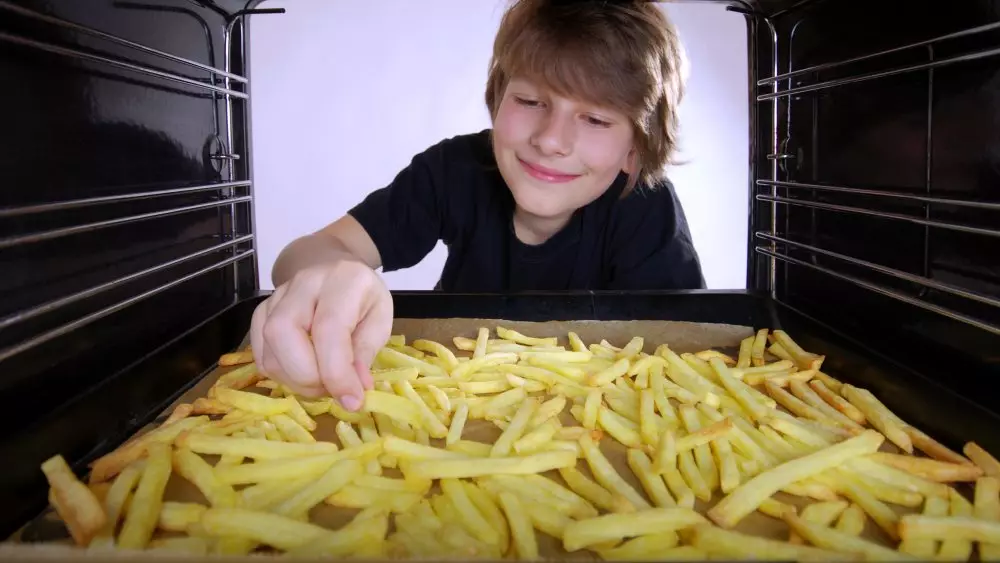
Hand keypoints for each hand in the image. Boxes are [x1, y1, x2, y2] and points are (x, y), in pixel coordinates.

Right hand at [249, 260, 391, 409]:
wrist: (333, 267)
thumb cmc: (361, 298)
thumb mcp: (380, 319)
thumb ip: (366, 351)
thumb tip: (355, 388)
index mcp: (341, 280)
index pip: (329, 328)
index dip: (337, 371)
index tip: (352, 400)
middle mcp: (302, 283)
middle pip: (284, 333)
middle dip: (308, 377)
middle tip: (333, 390)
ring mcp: (275, 298)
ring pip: (268, 348)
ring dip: (295, 380)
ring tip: (322, 383)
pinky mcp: (260, 314)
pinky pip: (260, 355)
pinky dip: (281, 375)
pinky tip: (304, 374)